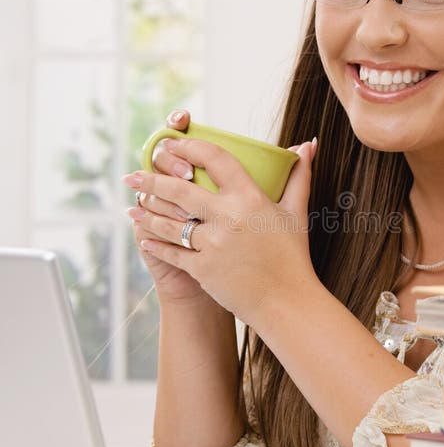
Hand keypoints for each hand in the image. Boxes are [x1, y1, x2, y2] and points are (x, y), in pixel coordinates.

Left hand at [123, 136, 318, 325]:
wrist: (286, 302)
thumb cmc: (293, 257)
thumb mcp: (296, 213)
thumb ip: (299, 176)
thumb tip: (307, 145)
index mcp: (249, 198)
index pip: (214, 159)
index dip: (190, 147)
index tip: (172, 144)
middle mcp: (227, 217)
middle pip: (180, 189)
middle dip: (151, 179)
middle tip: (132, 175)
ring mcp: (212, 244)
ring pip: (170, 222)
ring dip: (147, 211)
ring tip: (133, 204)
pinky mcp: (202, 269)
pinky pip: (172, 251)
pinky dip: (156, 244)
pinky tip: (145, 237)